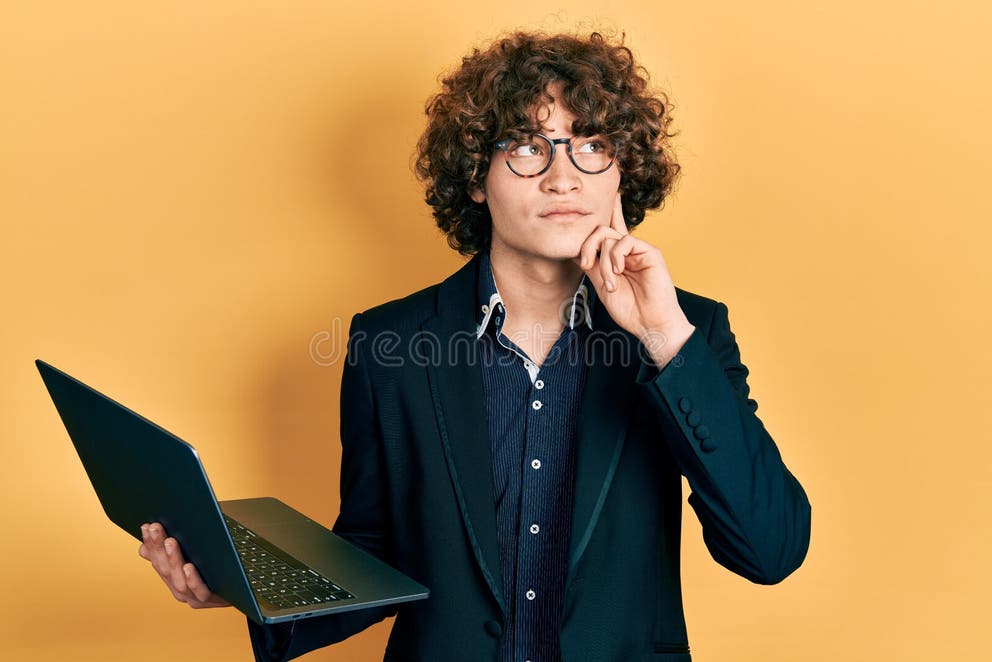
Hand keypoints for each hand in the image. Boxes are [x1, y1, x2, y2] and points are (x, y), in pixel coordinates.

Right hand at [138, 522, 231, 608]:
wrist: (240, 594)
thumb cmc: (214, 572)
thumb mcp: (192, 559)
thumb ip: (172, 553)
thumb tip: (144, 546)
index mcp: (173, 578)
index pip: (157, 560)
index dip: (151, 544)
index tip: (146, 526)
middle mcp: (179, 589)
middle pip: (165, 568)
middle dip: (158, 547)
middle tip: (155, 527)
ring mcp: (193, 597)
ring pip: (179, 580)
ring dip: (173, 559)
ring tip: (170, 541)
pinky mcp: (210, 600)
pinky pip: (200, 591)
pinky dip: (193, 580)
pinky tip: (189, 566)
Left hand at [574, 192, 694, 364]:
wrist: (650, 324)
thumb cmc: (629, 309)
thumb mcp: (602, 285)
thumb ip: (593, 265)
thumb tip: (575, 249)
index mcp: (617, 256)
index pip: (609, 229)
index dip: (609, 210)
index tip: (609, 194)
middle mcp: (628, 250)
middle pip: (601, 229)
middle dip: (587, 246)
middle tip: (585, 265)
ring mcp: (639, 249)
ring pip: (609, 237)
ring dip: (603, 262)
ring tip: (610, 283)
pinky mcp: (650, 252)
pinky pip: (625, 241)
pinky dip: (616, 257)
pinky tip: (618, 272)